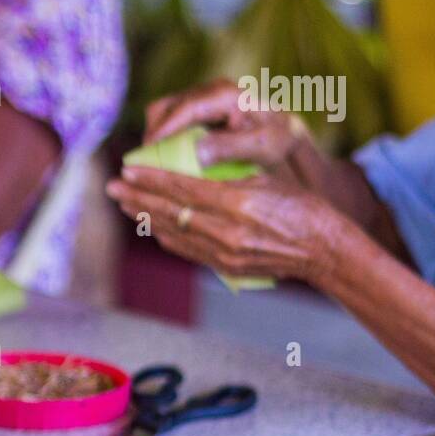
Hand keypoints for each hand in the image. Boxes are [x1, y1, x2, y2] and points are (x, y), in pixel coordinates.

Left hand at [107, 165, 349, 285]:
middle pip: (170, 210)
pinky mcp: (225, 266)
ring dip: (146, 216)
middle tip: (112, 186)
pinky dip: (166, 235)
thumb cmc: (300, 205)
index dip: (151, 179)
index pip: (182, 187)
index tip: (128, 169)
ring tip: (124, 202)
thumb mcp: (265, 179)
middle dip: (137, 197)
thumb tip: (189, 168)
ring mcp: (224, 252)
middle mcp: (227, 229)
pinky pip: (187, 249)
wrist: (322, 249)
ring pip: (174, 231)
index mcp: (238, 201)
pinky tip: (151, 225)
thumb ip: (225, 176)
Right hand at [145, 79, 307, 171]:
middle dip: (154, 136)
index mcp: (227, 94)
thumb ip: (230, 148)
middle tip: (152, 165)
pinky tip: (171, 155)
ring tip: (161, 162)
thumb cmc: (276, 139)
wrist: (283, 131)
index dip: (163, 131)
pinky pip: (165, 118)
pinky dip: (162, 136)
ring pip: (160, 112)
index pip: (185, 109)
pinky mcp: (192, 106)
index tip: (147, 152)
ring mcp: (199, 96)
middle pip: (164, 108)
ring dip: (156, 137)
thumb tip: (195, 153)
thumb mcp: (262, 146)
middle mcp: (208, 89)